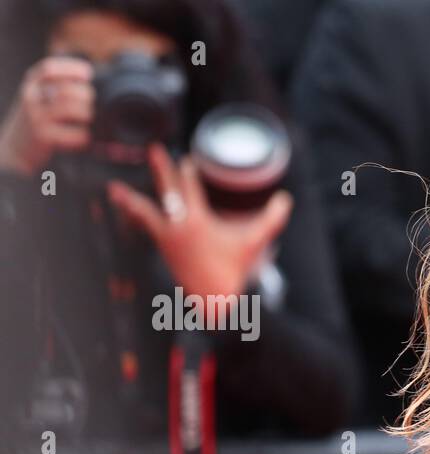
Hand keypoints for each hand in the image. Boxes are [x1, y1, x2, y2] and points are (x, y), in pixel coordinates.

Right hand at [0, 56, 93, 175]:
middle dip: (86, 95)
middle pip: (65, 89)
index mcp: (32, 84)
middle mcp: (31, 97)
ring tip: (89, 121)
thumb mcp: (40, 97)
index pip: (49, 68)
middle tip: (92, 105)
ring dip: (86, 114)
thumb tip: (91, 78)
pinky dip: (84, 136)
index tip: (88, 74)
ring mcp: (35, 116)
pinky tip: (84, 139)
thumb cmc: (37, 120)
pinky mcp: (43, 137)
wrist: (16, 149)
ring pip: (69, 108)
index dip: (71, 68)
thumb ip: (58, 85)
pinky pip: (73, 134)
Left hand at [106, 143, 292, 300]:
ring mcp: (166, 238)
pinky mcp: (163, 248)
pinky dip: (137, 216)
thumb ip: (271, 219)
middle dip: (162, 170)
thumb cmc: (233, 270)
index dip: (188, 172)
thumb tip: (286, 199)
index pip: (190, 188)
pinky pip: (146, 227)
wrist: (213, 299)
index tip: (186, 160)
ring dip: (131, 200)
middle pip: (167, 191)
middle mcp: (177, 227)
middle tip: (154, 150)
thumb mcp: (254, 243)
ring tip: (114, 190)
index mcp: (197, 221)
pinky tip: (129, 210)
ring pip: (145, 212)